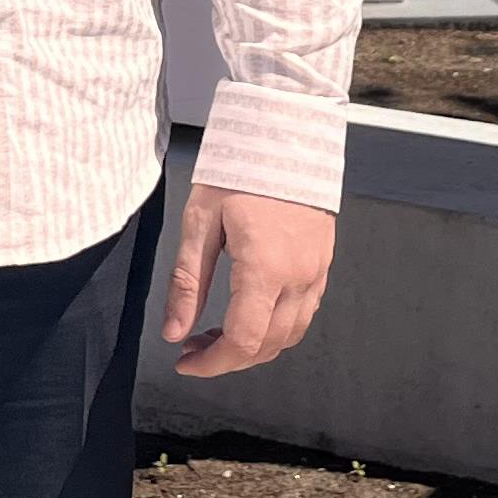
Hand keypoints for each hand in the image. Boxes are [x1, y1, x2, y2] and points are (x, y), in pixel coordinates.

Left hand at [159, 183, 332, 377]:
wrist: (285, 134)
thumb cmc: (239, 170)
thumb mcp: (199, 223)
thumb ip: (187, 283)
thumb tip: (174, 332)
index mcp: (266, 269)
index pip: (243, 342)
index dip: (212, 363)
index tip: (186, 362)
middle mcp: (298, 276)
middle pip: (267, 347)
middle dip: (227, 359)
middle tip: (193, 347)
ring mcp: (316, 271)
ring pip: (289, 335)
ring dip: (254, 347)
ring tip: (217, 333)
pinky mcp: (323, 263)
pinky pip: (303, 313)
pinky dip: (276, 328)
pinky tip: (250, 314)